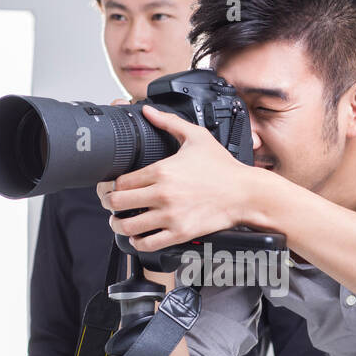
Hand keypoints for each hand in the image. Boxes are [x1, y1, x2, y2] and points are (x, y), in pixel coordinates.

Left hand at [96, 105, 250, 251]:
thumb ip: (169, 122)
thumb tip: (148, 111)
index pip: (120, 181)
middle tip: (112, 203)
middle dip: (110, 203)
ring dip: (119, 224)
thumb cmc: (224, 168)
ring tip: (120, 221)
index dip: (112, 184)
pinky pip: (147, 244)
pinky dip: (137, 242)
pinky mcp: (180, 233)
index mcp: (162, 171)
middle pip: (117, 202)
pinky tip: (138, 236)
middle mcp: (163, 194)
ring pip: (127, 225)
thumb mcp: (197, 137)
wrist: (245, 193)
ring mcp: (170, 216)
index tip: (113, 186)